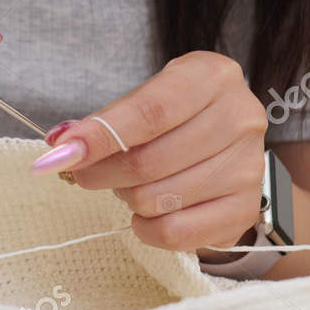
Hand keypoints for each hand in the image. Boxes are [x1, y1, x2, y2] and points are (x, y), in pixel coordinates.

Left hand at [32, 51, 267, 251]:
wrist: (225, 140)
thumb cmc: (177, 116)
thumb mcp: (146, 98)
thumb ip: (107, 121)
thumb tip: (63, 149)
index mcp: (214, 77)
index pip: (150, 112)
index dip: (101, 136)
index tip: (61, 154)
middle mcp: (240, 119)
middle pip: (149, 161)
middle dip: (102, 173)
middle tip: (85, 173)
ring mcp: (248, 167)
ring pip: (157, 199)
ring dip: (127, 197)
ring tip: (131, 185)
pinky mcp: (244, 208)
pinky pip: (175, 232)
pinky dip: (146, 227)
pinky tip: (147, 213)